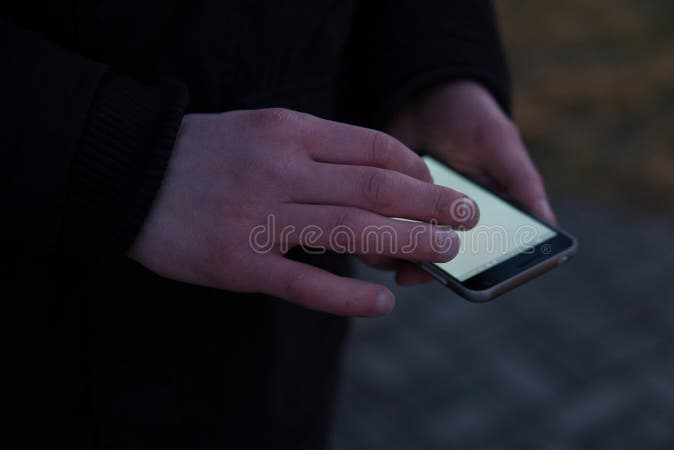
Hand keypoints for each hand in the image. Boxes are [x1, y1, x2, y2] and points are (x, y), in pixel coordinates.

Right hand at [129, 109, 477, 316]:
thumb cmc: (204, 154)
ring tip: (444, 255)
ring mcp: (259, 216)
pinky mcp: (237, 263)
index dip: (417, 172)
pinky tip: (380, 305)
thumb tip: (376, 180)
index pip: (375, 148)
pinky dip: (350, 299)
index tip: (437, 190)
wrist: (126, 173)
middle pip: (377, 189)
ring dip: (408, 245)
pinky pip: (306, 285)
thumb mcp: (262, 130)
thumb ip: (316, 151)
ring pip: (353, 232)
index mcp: (290, 131)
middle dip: (432, 207)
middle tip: (467, 221)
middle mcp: (281, 168)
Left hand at [381, 80, 555, 284]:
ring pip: (407, 253)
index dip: (480, 272)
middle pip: (443, 262)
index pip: (486, 258)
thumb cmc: (473, 119)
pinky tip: (375, 222)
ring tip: (398, 241)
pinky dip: (375, 232)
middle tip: (426, 260)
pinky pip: (377, 231)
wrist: (424, 93)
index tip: (472, 271)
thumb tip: (547, 220)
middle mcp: (449, 227)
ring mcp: (414, 219)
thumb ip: (521, 182)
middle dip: (434, 266)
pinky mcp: (384, 208)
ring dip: (401, 252)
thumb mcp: (500, 144)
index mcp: (485, 220)